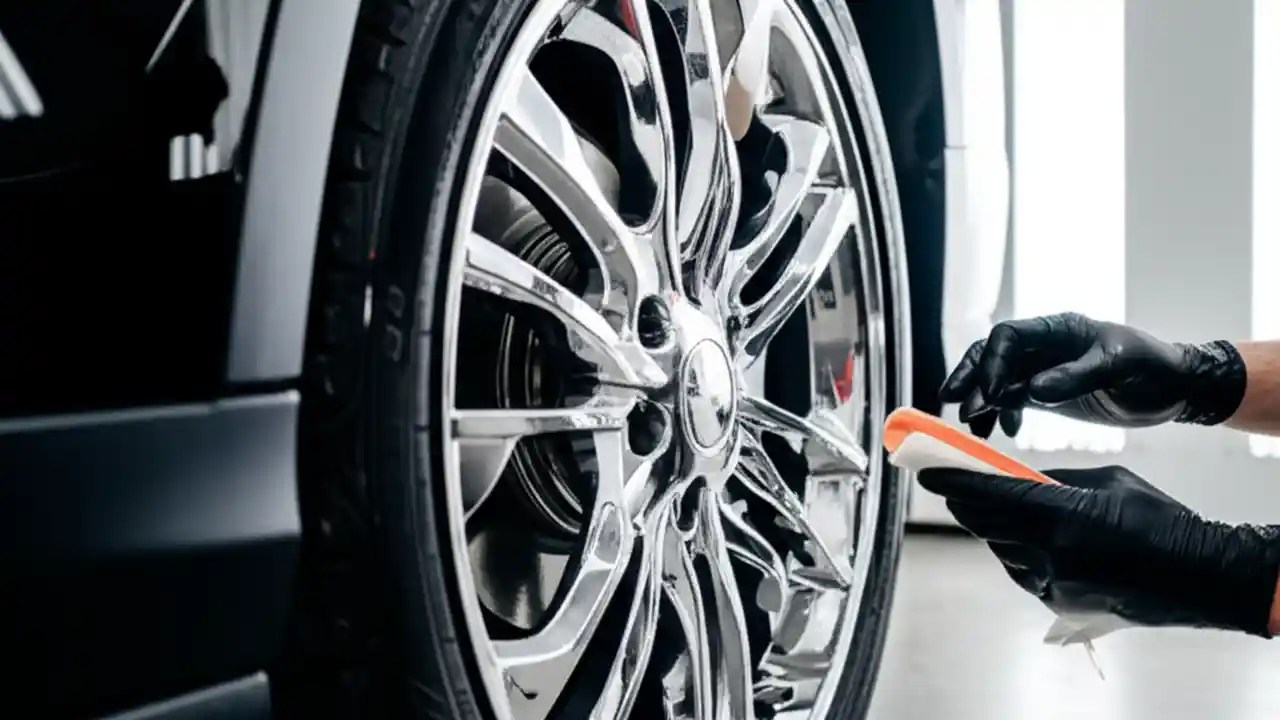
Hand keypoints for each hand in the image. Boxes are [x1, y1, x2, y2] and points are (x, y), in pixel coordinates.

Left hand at [917, 465, 1279, 635]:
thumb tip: (1015, 478)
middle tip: (947, 481)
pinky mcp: (1057, 601)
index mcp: (1061, 516)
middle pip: (985, 523)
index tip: (926, 469)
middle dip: (963, 500)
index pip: (990, 494)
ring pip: (1000, 547)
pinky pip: (1019, 568)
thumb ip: (1054, 481)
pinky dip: (1014, 549)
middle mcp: (1050, 553)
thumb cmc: (1158, 518)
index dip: (953, 480)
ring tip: (990, 504)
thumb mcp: (1105, 481)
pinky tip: (1025, 535)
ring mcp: (1052, 582)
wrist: (1197, 576)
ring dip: (991, 525)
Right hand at [939, 312, 1245, 437]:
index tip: (990, 395)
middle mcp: (1043, 346)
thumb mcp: (1119, 366)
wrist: (1176, 388)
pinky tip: (1000, 433)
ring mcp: (1042, 369)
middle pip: (991, 354)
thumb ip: (1076, 376)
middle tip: (953, 403)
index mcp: (1058, 329)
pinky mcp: (1046, 392)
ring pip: (996, 379)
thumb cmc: (1153, 367)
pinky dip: (998, 415)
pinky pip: (1010, 399)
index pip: (1008, 336)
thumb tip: (1032, 390)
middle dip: (970, 378)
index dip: (992, 362)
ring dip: (979, 400)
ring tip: (971, 427)